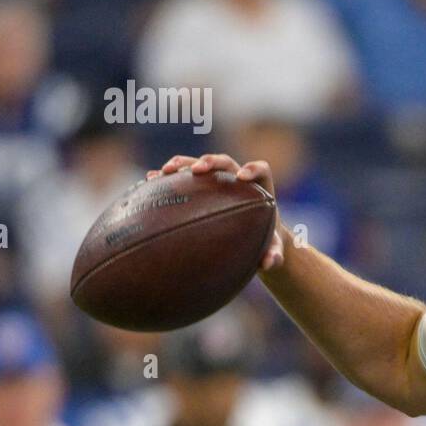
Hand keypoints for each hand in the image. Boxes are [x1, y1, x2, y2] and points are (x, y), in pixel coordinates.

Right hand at [148, 153, 285, 270]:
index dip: (253, 169)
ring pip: (198, 164)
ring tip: (166, 171)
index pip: (260, 169)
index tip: (243, 177)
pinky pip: (181, 177)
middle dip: (210, 162)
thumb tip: (268, 264)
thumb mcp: (272, 248)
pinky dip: (167, 178)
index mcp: (260, 188)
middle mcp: (236, 178)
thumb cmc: (264, 240)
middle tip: (198, 169)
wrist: (252, 236)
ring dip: (182, 164)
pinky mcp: (199, 186)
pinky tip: (150, 181)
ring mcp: (216, 180)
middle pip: (225, 162)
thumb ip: (275, 254)